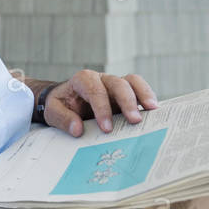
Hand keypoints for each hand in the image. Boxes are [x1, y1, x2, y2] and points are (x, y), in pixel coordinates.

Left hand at [44, 70, 158, 136]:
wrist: (65, 100)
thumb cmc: (60, 104)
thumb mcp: (53, 112)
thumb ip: (63, 119)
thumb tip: (78, 130)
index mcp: (83, 80)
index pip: (96, 91)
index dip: (102, 108)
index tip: (106, 128)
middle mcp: (102, 79)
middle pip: (119, 84)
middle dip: (127, 102)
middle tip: (134, 121)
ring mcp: (115, 85)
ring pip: (133, 82)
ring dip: (144, 95)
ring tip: (153, 110)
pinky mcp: (125, 93)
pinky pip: (139, 91)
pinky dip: (147, 99)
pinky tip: (154, 113)